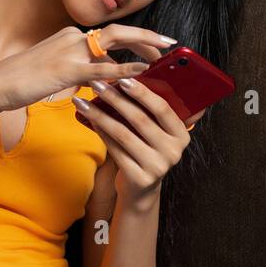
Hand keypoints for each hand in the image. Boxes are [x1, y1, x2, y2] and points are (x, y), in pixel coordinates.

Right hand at [0, 23, 174, 116]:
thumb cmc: (22, 82)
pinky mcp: (66, 69)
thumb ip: (78, 71)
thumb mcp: (54, 71)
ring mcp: (70, 50)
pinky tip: (143, 72)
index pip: (109, 33)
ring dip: (142, 45)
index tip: (155, 45)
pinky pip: (102, 67)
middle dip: (146, 36)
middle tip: (170, 44)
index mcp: (70, 36)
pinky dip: (124, 68)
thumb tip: (100, 79)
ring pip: (114, 42)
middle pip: (117, 30)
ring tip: (164, 55)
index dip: (135, 38)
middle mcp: (72, 37)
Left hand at [75, 75, 206, 205]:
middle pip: (140, 119)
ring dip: (101, 115)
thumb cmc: (146, 150)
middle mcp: (173, 151)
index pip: (163, 108)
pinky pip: (115, 149)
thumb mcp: (155, 132)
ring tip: (84, 102)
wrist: (141, 188)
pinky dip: (101, 132)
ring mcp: (157, 166)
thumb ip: (150, 112)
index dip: (142, 93)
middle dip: (115, 99)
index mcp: (182, 134)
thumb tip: (129, 78)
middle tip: (97, 84)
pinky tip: (89, 120)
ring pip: (123, 134)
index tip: (123, 78)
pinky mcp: (139, 177)